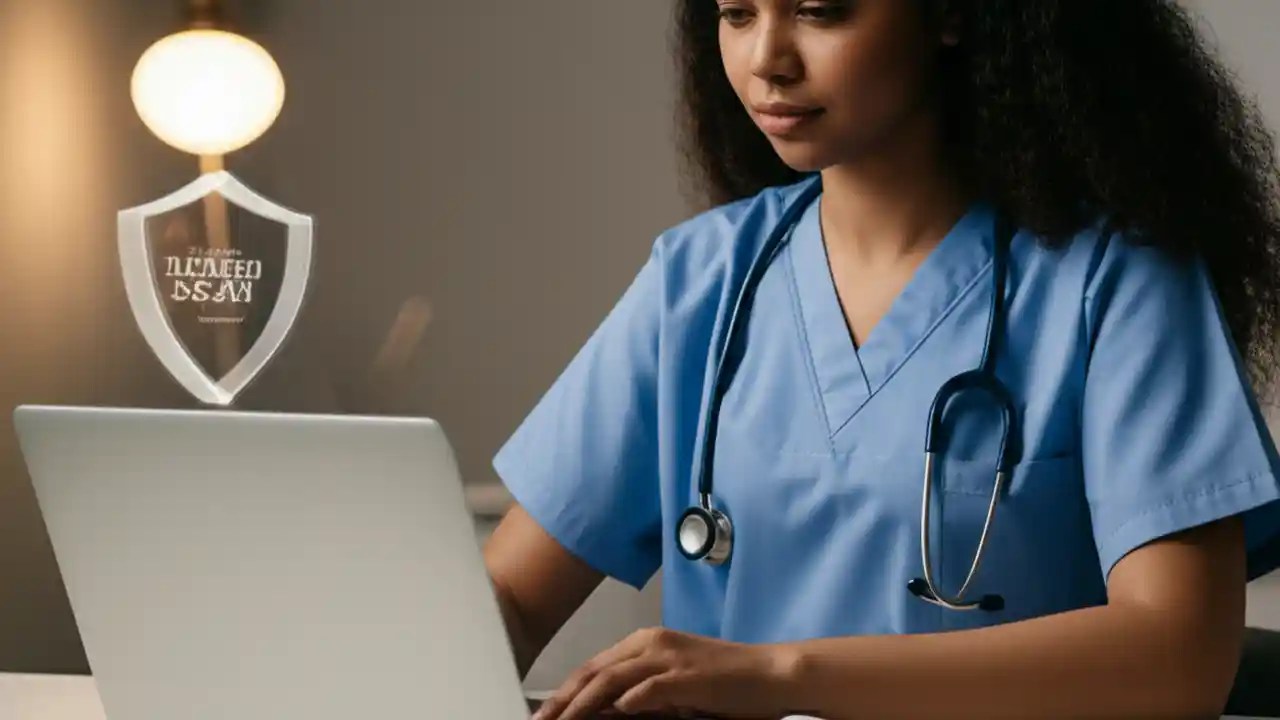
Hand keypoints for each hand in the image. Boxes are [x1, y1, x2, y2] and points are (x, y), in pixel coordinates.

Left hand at [531, 627, 795, 719]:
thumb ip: (641, 694)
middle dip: (563, 699)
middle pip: (594, 670)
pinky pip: (650, 687)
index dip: (564, 691)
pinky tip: (614, 712)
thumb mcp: (675, 686)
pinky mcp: (689, 676)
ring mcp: (670, 658)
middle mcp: (653, 643)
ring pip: (613, 678)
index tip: (544, 714)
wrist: (771, 674)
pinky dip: (629, 700)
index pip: (593, 666)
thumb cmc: (727, 683)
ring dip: (582, 703)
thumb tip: (606, 711)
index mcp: (647, 642)